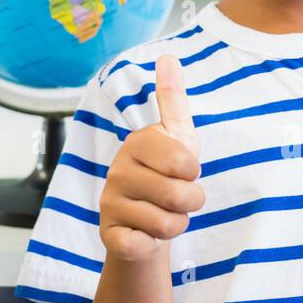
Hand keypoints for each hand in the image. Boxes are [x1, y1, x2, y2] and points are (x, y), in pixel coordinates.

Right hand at [99, 55, 206, 262]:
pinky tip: (144, 233)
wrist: (144, 222)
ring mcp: (110, 203)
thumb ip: (172, 98)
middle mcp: (118, 170)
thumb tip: (168, 56)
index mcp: (137, 142)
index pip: (186, 163)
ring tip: (162, 214)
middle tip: (176, 198)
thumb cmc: (165, 175)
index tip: (182, 172)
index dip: (193, 174)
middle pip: (180, 196)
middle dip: (190, 204)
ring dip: (175, 225)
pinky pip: (143, 245)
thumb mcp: (176, 135)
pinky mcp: (109, 235)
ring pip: (168, 225)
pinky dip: (152, 245)